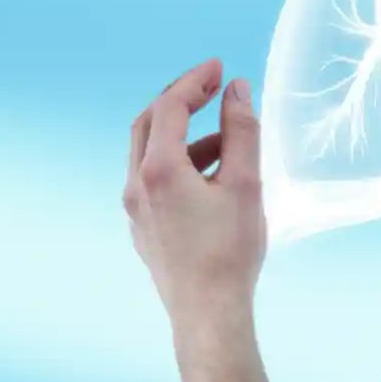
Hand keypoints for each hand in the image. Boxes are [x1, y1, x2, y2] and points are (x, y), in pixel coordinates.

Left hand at [124, 58, 266, 325]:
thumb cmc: (230, 252)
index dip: (194, 81)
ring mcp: (135, 209)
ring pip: (150, 154)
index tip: (218, 67)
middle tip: (211, 87)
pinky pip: (153, 180)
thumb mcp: (245, 184)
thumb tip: (237, 90)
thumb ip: (241, 131)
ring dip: (183, 135)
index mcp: (158, 170)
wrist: (208, 314)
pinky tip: (210, 175)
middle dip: (180, 100)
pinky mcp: (142, 228)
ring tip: (224, 138)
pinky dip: (178, 162)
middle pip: (149, 124)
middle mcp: (136, 185)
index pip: (170, 107)